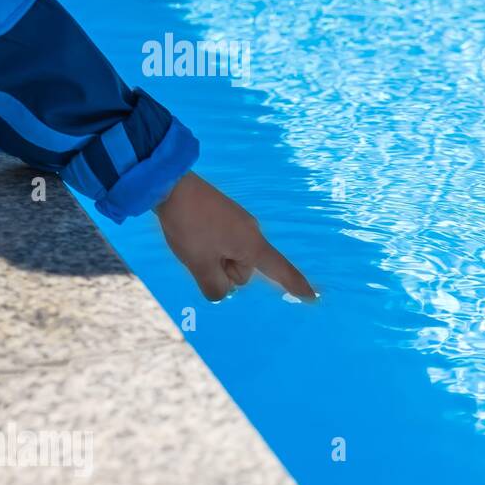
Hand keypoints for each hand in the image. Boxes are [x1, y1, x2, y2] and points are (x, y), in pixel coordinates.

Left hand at [154, 171, 314, 301]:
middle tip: (198, 256)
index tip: (312, 298)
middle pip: (244, 270)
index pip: (280, 271)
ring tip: (192, 241)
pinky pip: (225, 242)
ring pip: (232, 257)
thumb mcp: (199, 264)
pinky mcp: (228, 216)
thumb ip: (214, 287)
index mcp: (252, 246)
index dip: (296, 285)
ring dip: (214, 258)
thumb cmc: (190, 227)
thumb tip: (222, 292)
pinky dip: (211, 246)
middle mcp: (253, 233)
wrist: (172, 186)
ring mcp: (241, 223)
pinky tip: (193, 234)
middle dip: (223, 271)